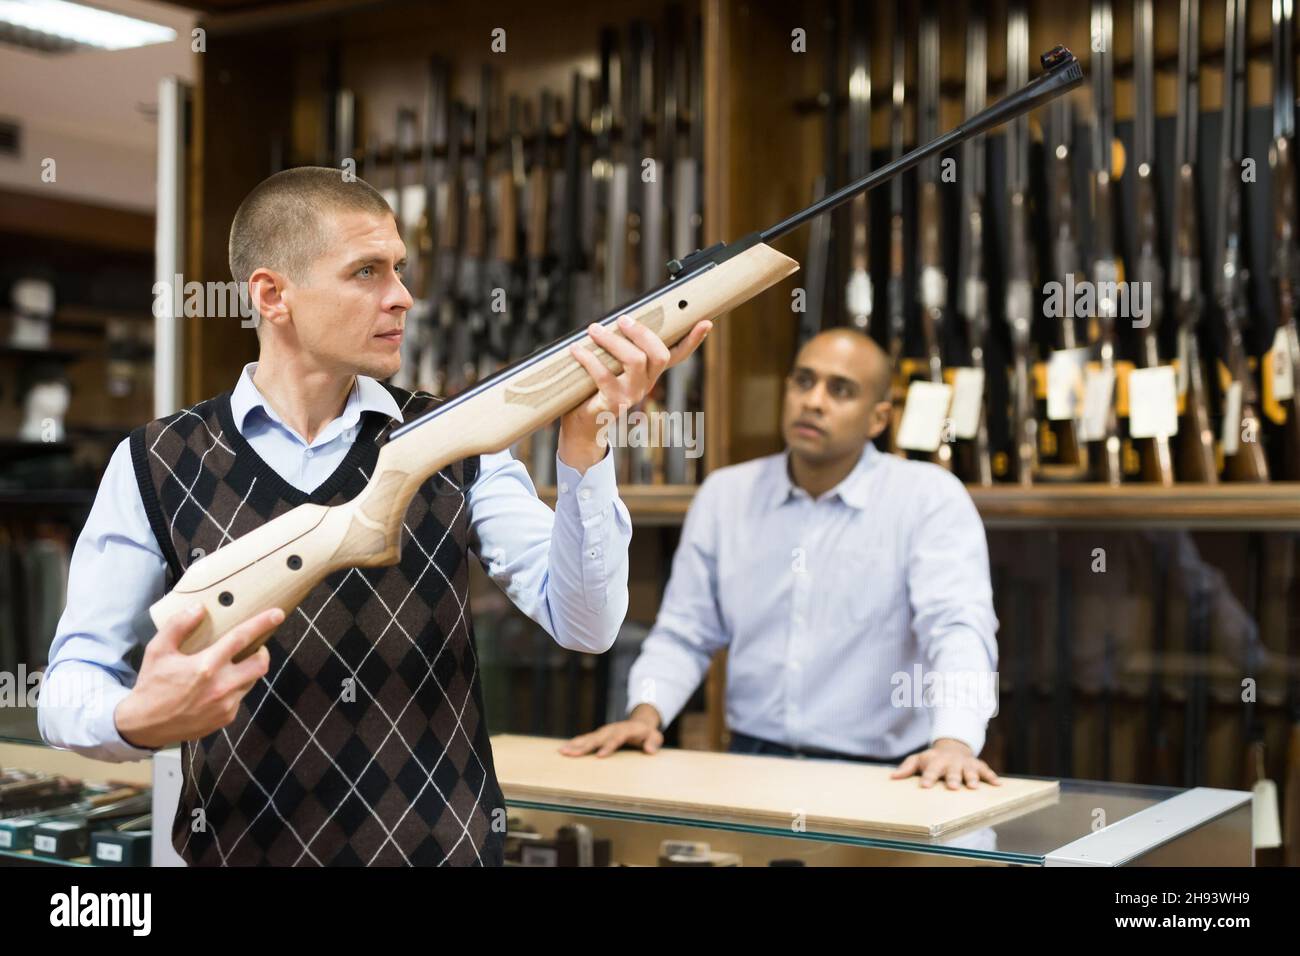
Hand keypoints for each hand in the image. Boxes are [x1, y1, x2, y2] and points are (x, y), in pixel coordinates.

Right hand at [113, 603, 280, 749]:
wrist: (144, 726)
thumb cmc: (151, 685)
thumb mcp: (158, 650)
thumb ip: (178, 626)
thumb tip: (199, 607)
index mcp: (206, 666)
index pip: (241, 638)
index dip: (261, 623)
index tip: (277, 613)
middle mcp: (221, 686)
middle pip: (261, 664)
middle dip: (263, 652)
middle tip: (254, 647)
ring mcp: (226, 705)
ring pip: (252, 681)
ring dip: (248, 670)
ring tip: (232, 665)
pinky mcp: (226, 718)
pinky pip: (240, 698)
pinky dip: (235, 688)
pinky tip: (218, 687)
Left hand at [557, 315, 711, 471]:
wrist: (583, 427)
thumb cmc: (595, 390)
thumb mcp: (612, 367)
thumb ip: (618, 349)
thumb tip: (614, 319)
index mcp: (650, 373)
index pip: (677, 356)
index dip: (692, 340)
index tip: (705, 323)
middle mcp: (646, 384)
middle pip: (659, 354)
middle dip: (641, 332)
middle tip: (621, 319)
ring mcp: (632, 395)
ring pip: (635, 360)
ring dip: (612, 340)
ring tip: (594, 329)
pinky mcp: (614, 403)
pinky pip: (604, 375)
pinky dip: (588, 358)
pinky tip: (577, 349)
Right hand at [559, 704, 664, 756]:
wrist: (639, 723)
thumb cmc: (647, 734)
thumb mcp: (655, 736)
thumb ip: (654, 742)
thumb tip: (649, 750)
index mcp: (625, 730)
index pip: (616, 738)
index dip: (608, 746)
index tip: (599, 756)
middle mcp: (612, 730)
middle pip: (597, 738)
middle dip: (583, 746)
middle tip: (570, 753)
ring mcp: (604, 732)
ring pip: (588, 738)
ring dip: (574, 745)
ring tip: (562, 751)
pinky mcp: (599, 735)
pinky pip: (585, 739)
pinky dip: (574, 743)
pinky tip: (564, 749)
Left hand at [889, 738, 1000, 789]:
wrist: (952, 747)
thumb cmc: (932, 760)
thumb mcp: (918, 760)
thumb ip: (906, 768)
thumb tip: (892, 778)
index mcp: (935, 761)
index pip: (930, 770)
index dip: (928, 778)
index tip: (925, 786)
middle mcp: (951, 762)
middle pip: (952, 771)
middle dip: (953, 778)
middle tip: (953, 787)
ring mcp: (965, 763)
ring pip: (969, 770)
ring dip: (972, 778)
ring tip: (974, 787)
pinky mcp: (977, 765)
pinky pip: (986, 770)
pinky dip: (991, 777)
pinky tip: (998, 785)